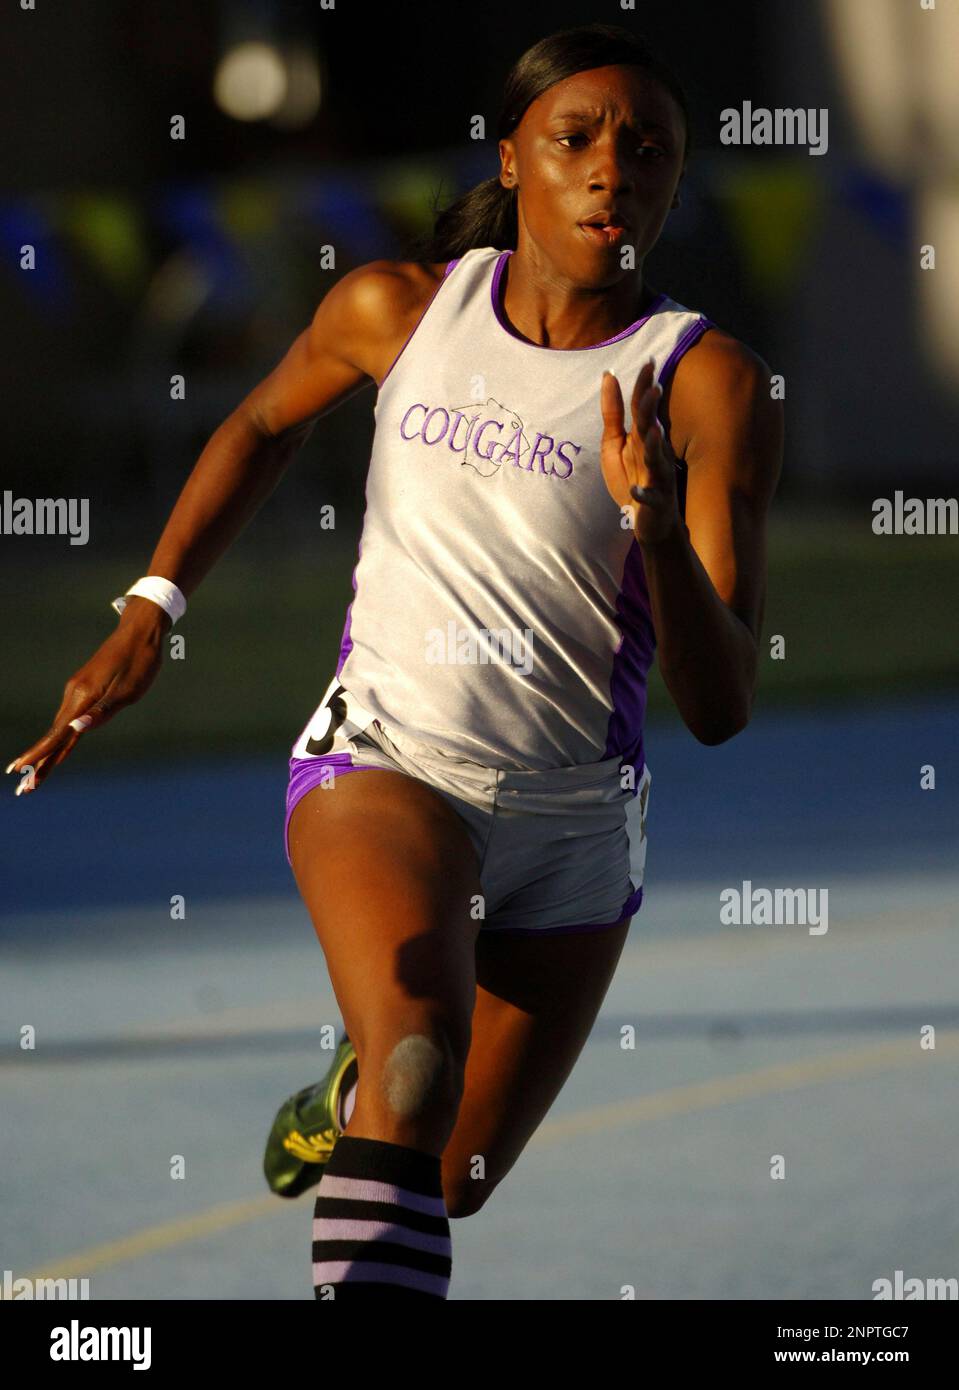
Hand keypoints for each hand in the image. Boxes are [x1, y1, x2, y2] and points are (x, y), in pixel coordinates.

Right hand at [5, 599, 168, 795]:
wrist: (141, 633)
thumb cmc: (140, 663)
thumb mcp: (126, 691)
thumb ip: (101, 713)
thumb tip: (75, 730)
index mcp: (83, 697)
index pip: (57, 735)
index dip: (39, 756)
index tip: (20, 772)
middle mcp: (74, 694)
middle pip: (54, 736)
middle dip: (39, 764)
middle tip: (23, 789)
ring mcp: (78, 691)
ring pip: (60, 728)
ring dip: (48, 753)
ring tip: (34, 775)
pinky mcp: (85, 688)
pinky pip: (68, 719)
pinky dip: (60, 737)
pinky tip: (56, 748)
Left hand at [600, 358, 680, 545]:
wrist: (651, 521)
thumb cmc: (633, 478)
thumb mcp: (615, 445)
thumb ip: (612, 414)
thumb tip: (608, 375)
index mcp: (643, 439)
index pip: (644, 409)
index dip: (646, 387)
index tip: (650, 362)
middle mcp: (654, 454)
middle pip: (650, 429)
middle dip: (651, 410)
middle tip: (655, 388)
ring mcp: (658, 479)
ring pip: (657, 461)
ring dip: (654, 447)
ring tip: (652, 430)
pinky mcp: (655, 503)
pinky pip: (650, 498)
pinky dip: (644, 494)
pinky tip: (635, 492)